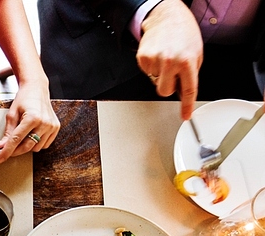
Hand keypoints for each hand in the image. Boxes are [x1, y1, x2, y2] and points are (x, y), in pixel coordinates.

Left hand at [0, 80, 59, 161]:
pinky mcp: (56, 128)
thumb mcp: (12, 114)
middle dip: (15, 151)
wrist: (37, 89)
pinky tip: (32, 134)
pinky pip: (44, 145)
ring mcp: (51, 126)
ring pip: (35, 148)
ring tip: (23, 134)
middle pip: (26, 147)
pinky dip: (36, 143)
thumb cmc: (24, 99)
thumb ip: (7, 133)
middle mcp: (44, 123)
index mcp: (32, 117)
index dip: (6, 151)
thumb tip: (0, 147)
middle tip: (6, 150)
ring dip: (26, 146)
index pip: (16, 140)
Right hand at [137, 0, 202, 119]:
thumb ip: (191, 72)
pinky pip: (146, 72)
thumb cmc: (183, 32)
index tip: (185, 116)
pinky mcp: (142, 58)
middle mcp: (170, 62)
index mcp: (187, 61)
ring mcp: (155, 60)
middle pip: (165, 91)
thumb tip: (184, 89)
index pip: (188, 90)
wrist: (166, 17)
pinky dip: (151, 66)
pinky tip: (157, 54)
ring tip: (165, 57)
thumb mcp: (195, 52)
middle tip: (171, 74)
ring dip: (160, 73)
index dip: (186, 105)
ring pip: (155, 81)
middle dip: (168, 86)